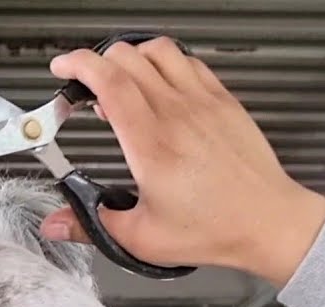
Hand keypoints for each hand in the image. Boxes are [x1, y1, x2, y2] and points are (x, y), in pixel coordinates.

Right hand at [38, 40, 324, 286]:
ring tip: (122, 82)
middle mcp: (176, 114)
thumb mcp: (142, 238)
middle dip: (96, 63)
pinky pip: (189, 62)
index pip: (108, 81)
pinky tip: (159, 86)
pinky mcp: (223, 101)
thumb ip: (91, 225)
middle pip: (127, 57)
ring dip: (131, 58)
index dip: (78, 65)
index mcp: (151, 145)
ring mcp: (203, 102)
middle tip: (87, 87)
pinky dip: (165, 63)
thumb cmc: (215, 229)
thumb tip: (56, 224)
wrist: (268, 222)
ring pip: (158, 50)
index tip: (62, 69)